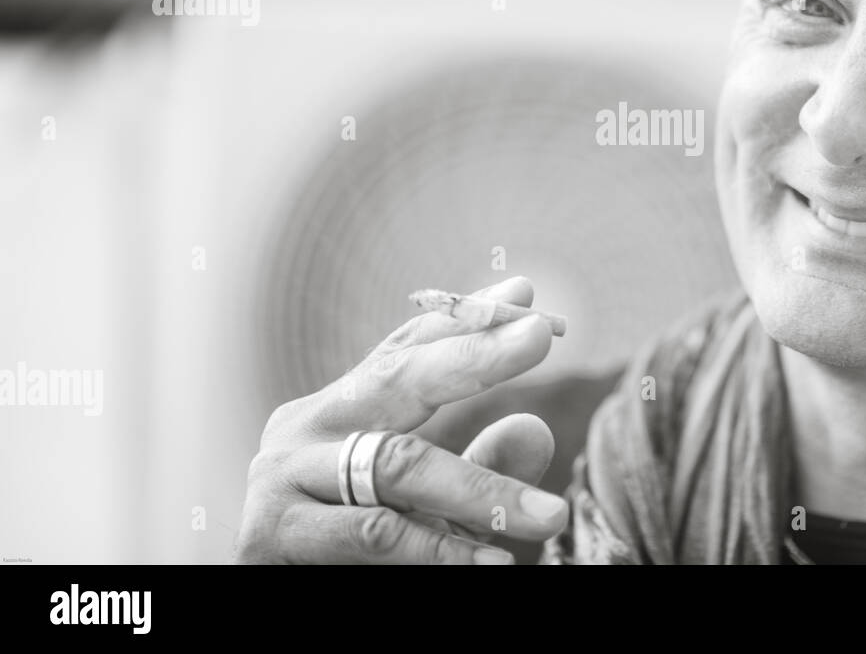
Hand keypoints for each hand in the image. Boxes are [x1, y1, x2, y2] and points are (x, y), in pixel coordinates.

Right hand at [234, 276, 566, 562]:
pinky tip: (491, 559)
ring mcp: (281, 477)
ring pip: (397, 465)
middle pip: (396, 377)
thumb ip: (478, 468)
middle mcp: (303, 430)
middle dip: (474, 353)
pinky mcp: (272, 533)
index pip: (403, 353)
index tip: (523, 293)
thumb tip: (536, 428)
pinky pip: (374, 532)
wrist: (281, 616)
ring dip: (481, 491)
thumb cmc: (357, 559)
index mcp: (336, 413)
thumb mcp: (431, 507)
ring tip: (549, 515)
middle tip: (536, 334)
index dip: (464, 322)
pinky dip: (437, 548)